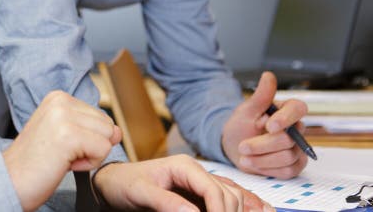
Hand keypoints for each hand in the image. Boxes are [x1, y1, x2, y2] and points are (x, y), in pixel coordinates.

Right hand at [2, 91, 120, 210]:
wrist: (10, 180)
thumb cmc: (35, 162)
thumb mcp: (64, 135)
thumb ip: (90, 128)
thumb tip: (118, 131)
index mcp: (58, 97)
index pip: (100, 116)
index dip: (86, 138)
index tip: (59, 145)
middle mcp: (60, 100)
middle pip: (107, 125)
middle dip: (90, 145)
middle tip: (60, 153)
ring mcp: (64, 116)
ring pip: (107, 137)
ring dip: (89, 155)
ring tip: (61, 157)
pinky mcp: (69, 135)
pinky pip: (102, 150)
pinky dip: (87, 165)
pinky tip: (63, 164)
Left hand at [93, 155, 273, 211]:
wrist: (113, 182)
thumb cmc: (124, 183)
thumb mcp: (140, 193)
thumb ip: (166, 202)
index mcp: (184, 166)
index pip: (213, 188)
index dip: (220, 211)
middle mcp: (196, 172)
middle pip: (228, 194)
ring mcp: (199, 182)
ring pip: (232, 197)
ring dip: (241, 210)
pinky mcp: (199, 194)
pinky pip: (227, 199)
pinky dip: (243, 206)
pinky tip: (260, 211)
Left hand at [222, 71, 308, 177]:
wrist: (233, 145)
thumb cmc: (242, 124)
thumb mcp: (247, 109)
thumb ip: (261, 95)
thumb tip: (268, 75)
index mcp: (287, 111)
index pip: (298, 109)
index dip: (286, 118)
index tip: (269, 126)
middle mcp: (296, 129)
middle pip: (288, 139)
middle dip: (261, 145)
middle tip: (243, 146)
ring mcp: (297, 149)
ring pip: (287, 157)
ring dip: (261, 158)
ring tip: (244, 155)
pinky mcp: (294, 165)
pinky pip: (287, 171)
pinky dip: (266, 168)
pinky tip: (253, 163)